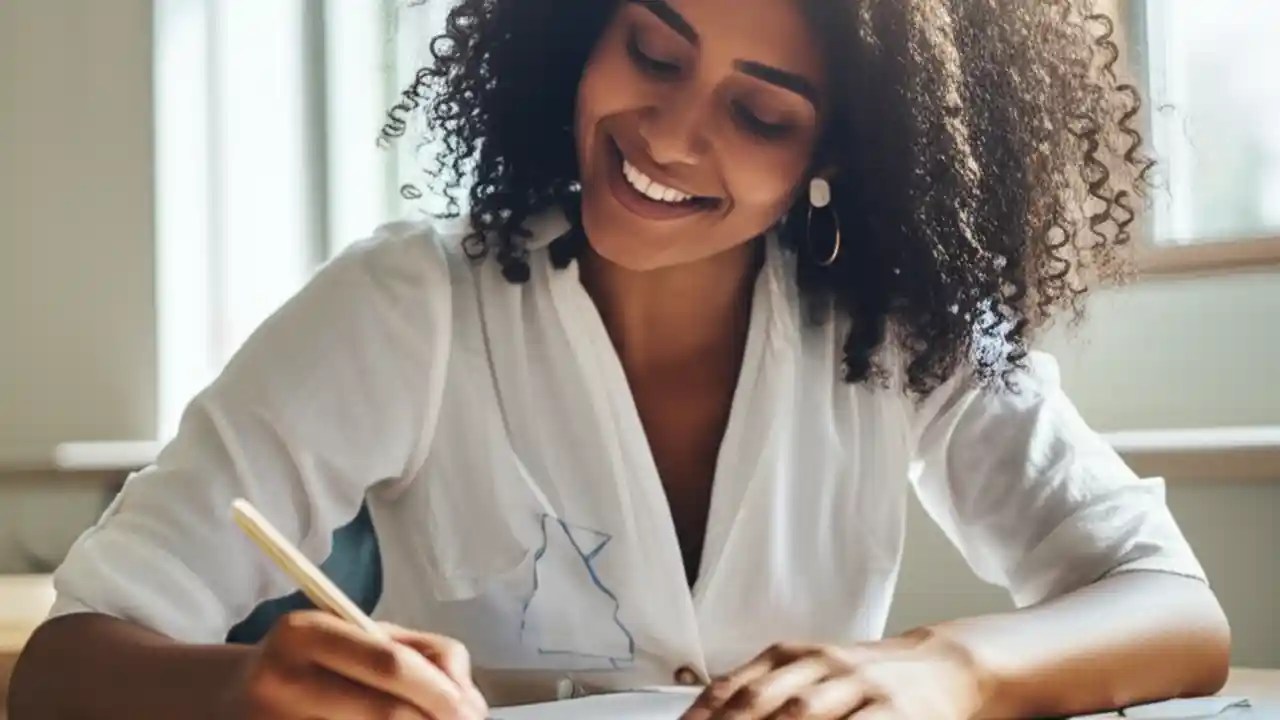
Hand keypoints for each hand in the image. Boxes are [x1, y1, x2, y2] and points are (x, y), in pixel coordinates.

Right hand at [225, 610, 488, 719]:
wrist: (229, 700)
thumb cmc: (316, 664)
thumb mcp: (361, 638)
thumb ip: (423, 654)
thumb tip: (470, 702)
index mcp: (304, 632)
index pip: (390, 665)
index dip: (440, 693)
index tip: (470, 708)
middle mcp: (280, 680)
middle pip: (386, 716)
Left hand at [680, 630, 988, 719]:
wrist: (945, 666)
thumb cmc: (867, 681)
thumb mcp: (813, 674)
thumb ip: (765, 693)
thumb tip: (709, 718)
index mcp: (793, 657)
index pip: (734, 689)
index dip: (703, 717)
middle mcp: (822, 666)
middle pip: (761, 704)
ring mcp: (860, 688)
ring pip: (803, 715)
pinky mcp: (896, 715)